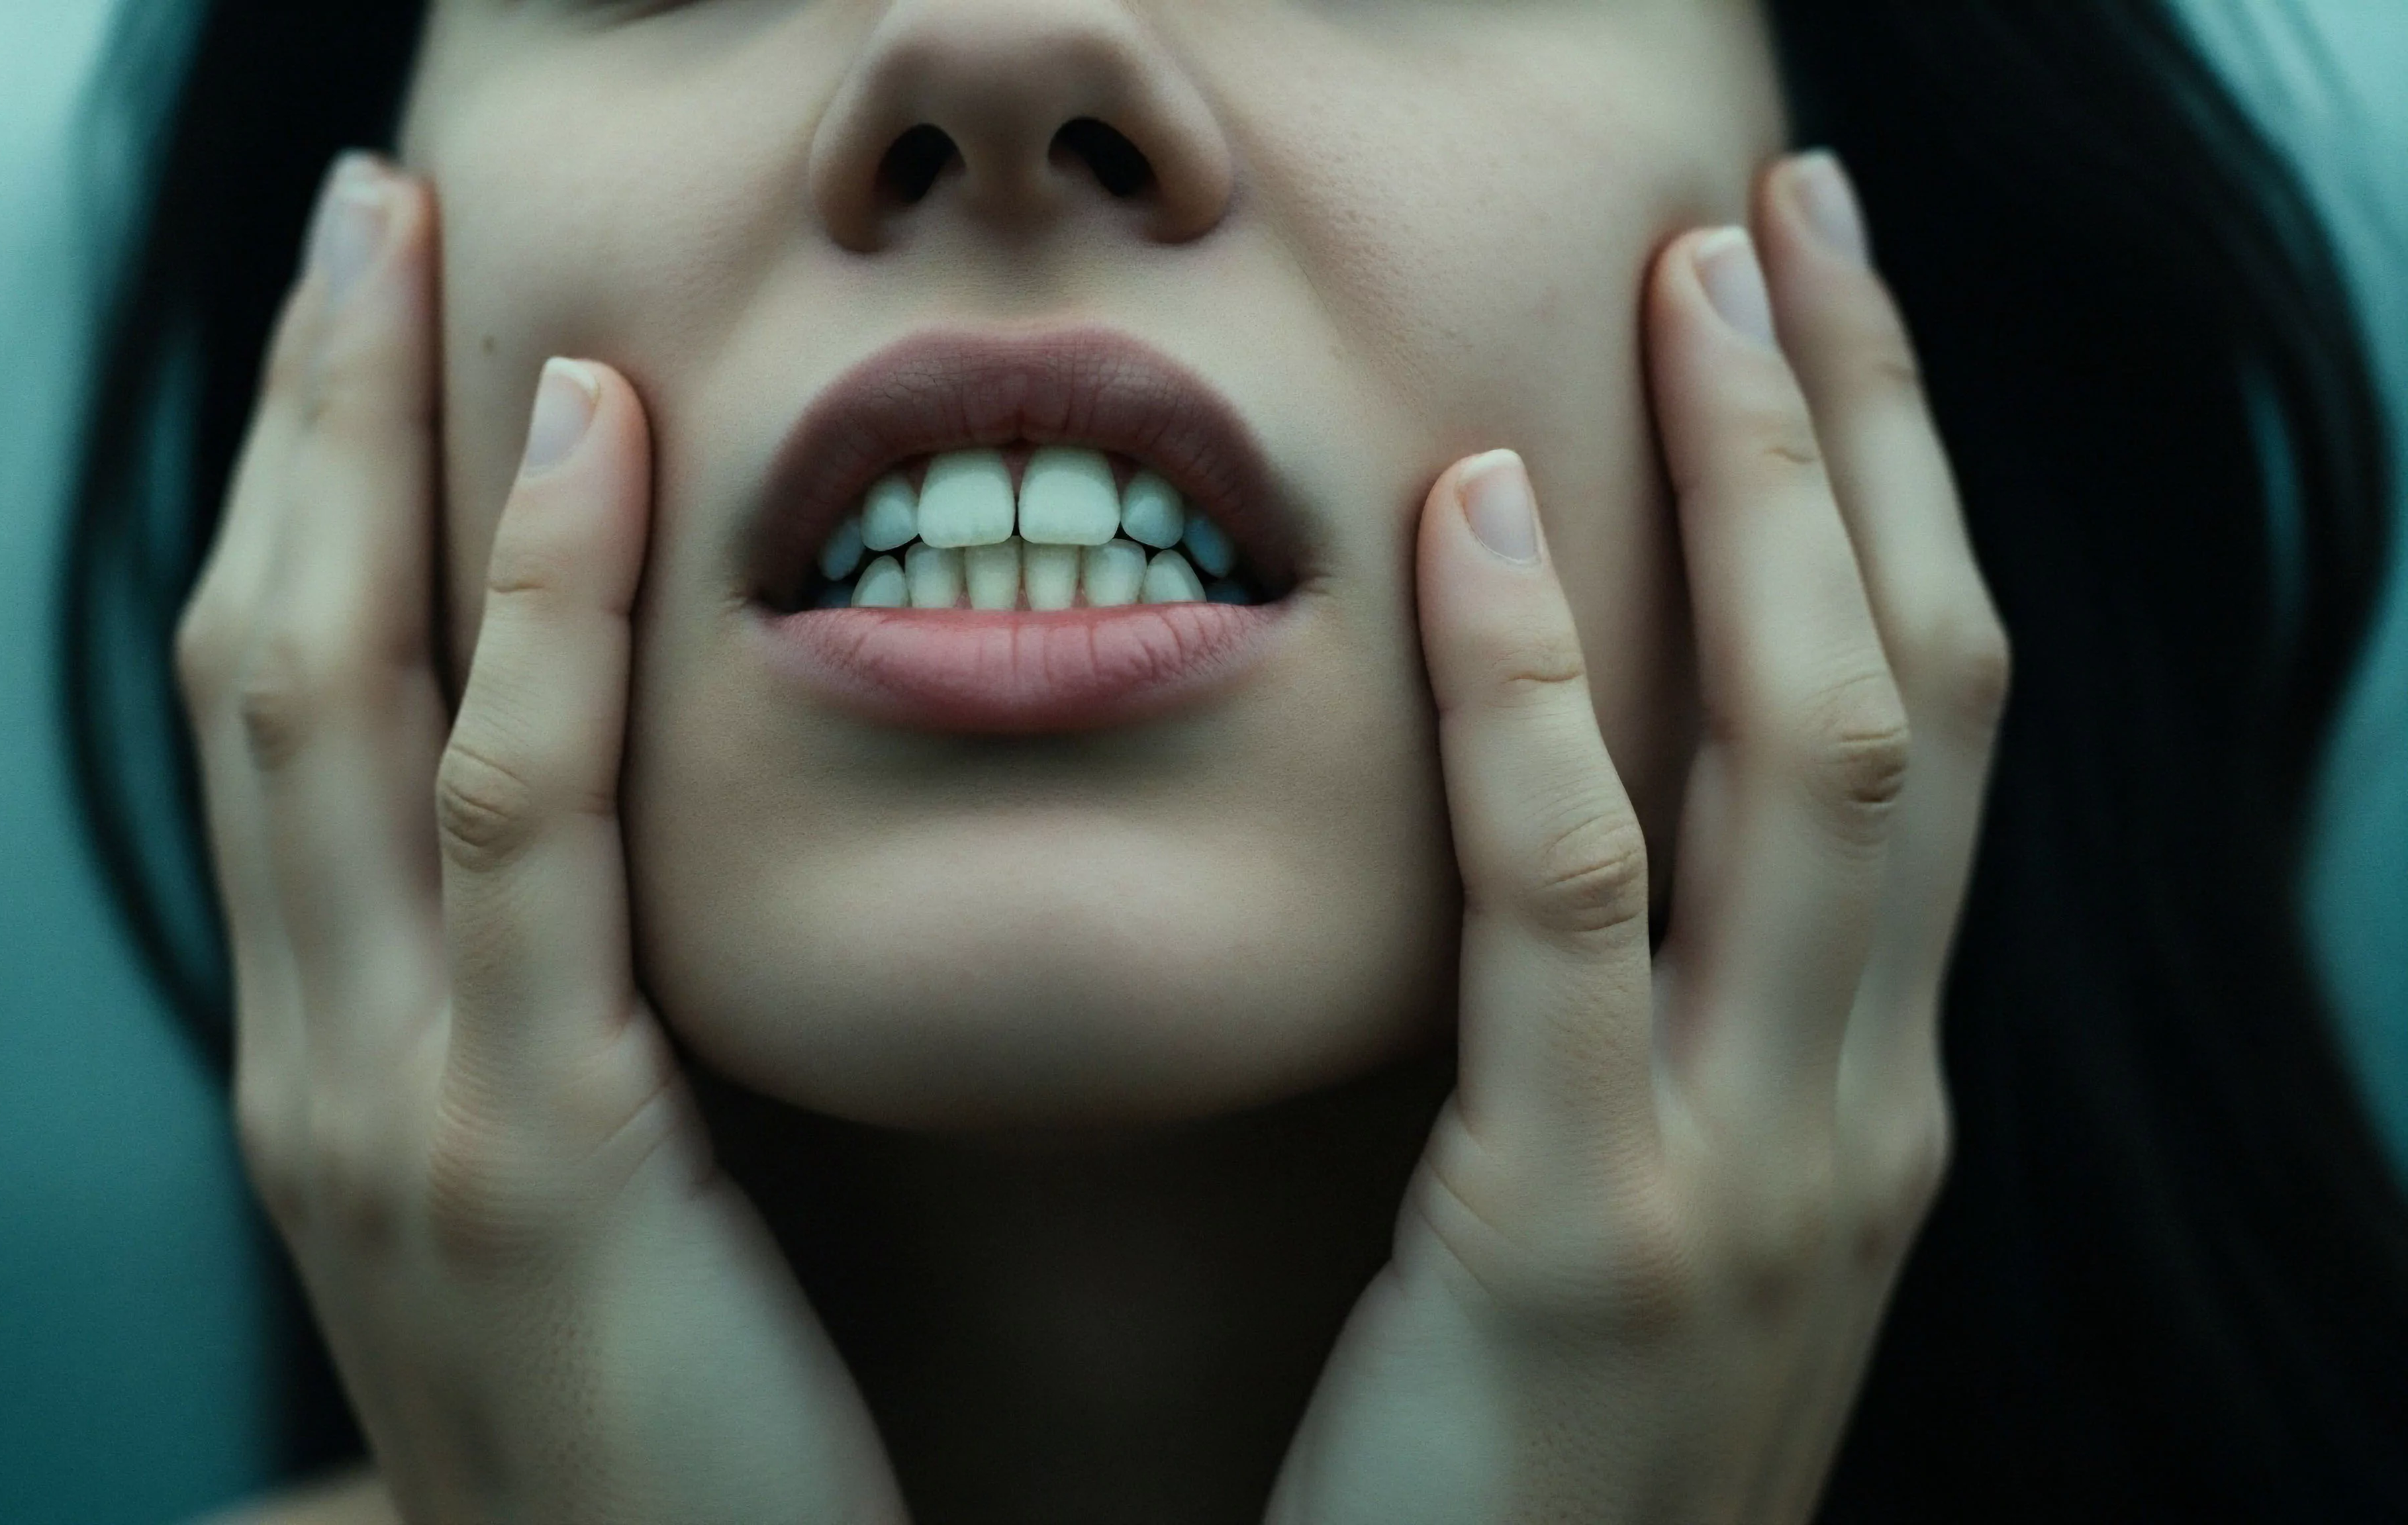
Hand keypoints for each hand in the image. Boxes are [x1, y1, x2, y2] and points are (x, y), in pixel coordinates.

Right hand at [173, 155, 904, 1524]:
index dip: (303, 501)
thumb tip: (619, 848)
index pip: (281, 724)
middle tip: (358, 216)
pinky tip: (586, 442)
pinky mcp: (536, 1159)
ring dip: (376, 452)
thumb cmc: (676, 1425)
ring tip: (426, 249)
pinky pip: (520, 831)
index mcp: (330, 1064)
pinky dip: (541, 613)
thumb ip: (559, 1023)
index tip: (365, 328)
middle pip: (264, 665)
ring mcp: (393, 1113)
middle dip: (299, 423)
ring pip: (343, 707)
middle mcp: (314, 1066)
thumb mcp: (575, 1196)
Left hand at [1269, 154, 2008, 1523]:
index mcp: (1870, 1089)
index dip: (1895, 493)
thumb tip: (1594, 805)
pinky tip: (1465, 519)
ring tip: (1688, 279)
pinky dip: (1526, 692)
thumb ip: (1656, 1033)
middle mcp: (1860, 1105)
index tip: (1822, 302)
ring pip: (1812, 753)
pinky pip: (1569, 905)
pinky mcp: (1576, 1232)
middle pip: (1917, 687)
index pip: (1930, 727)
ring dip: (1758, 491)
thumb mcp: (1645, 1214)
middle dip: (1865, 430)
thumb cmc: (1530, 1456)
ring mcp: (1747, 1170)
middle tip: (1787, 213)